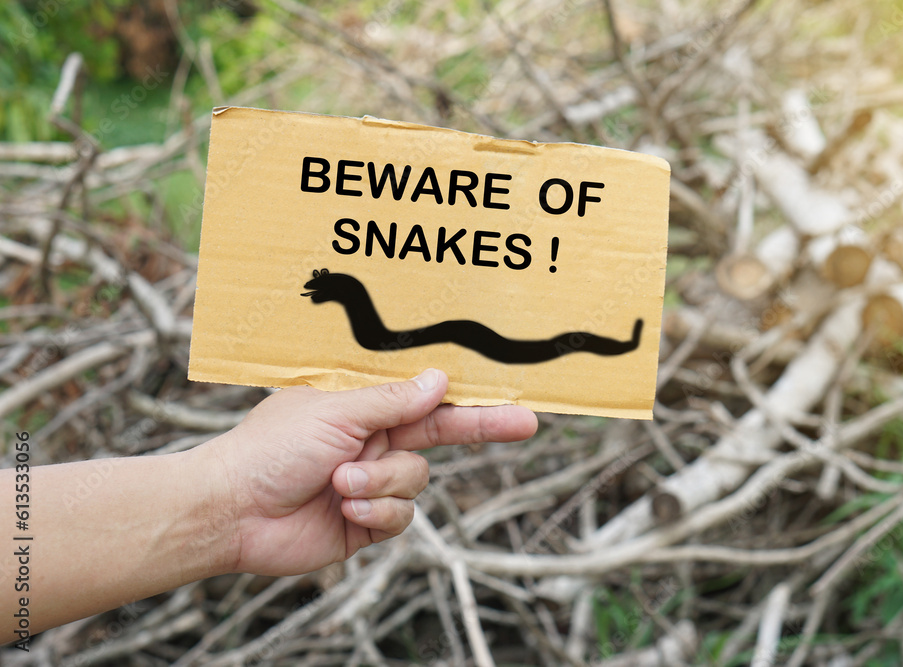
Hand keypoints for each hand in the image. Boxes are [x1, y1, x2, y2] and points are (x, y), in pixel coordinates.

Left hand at [204, 369, 536, 575]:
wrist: (231, 510)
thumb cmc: (272, 448)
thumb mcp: (336, 413)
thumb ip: (393, 401)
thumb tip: (441, 380)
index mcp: (363, 403)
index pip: (426, 393)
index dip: (468, 392)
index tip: (510, 389)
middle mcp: (373, 437)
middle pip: (442, 432)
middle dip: (482, 428)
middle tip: (526, 423)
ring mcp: (372, 479)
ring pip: (418, 479)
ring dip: (383, 483)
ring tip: (341, 484)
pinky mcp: (366, 520)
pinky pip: (401, 516)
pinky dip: (376, 512)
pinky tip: (345, 510)